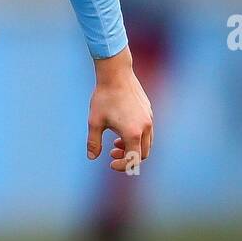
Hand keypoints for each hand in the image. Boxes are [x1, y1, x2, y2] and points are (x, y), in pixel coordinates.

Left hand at [87, 47, 153, 173]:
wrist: (116, 74)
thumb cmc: (103, 98)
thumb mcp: (94, 122)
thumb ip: (94, 142)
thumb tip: (92, 157)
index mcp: (133, 133)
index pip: (133, 159)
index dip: (123, 166)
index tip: (110, 163)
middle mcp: (145, 127)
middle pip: (143, 154)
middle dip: (128, 157)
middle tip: (112, 153)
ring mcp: (149, 118)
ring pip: (146, 143)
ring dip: (133, 147)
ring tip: (115, 142)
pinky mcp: (149, 111)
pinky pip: (147, 131)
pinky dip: (137, 137)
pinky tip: (121, 130)